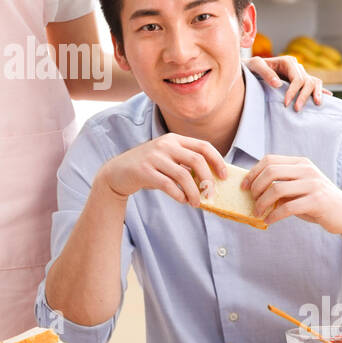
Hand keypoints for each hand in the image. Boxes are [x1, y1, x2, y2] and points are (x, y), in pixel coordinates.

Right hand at [97, 133, 227, 206]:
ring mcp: (154, 157)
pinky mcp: (144, 171)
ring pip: (184, 176)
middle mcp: (165, 145)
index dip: (217, 161)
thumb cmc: (148, 168)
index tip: (224, 176)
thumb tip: (210, 180)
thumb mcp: (166, 159)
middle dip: (208, 180)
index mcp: (174, 139)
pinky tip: (182, 200)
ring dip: (194, 192)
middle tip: (210, 194)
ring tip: (196, 203)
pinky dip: (179, 195)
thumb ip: (184, 163)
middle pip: (197, 160)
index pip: (203, 146)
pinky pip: (169, 185)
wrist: (117, 172)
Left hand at [241, 154, 341, 235]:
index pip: (269, 160)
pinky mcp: (317, 201)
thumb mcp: (299, 189)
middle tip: (252, 201)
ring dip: (262, 203)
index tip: (244, 187)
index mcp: (300, 163)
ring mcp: (313, 184)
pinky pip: (288, 207)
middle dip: (255, 187)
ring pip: (277, 189)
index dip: (253, 173)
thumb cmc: (316, 202)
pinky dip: (274, 215)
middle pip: (270, 171)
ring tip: (258, 213)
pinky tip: (268, 221)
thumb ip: (281, 185)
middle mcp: (307, 170)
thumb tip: (251, 189)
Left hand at [246, 55, 330, 109]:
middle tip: (297, 109)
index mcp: (287, 62)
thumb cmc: (251, 67)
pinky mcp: (300, 79)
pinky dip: (320, 91)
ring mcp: (299, 73)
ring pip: (314, 82)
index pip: (297, 78)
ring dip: (316, 93)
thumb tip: (279, 84)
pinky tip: (327, 98)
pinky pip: (314, 84)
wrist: (250, 68)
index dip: (293, 92)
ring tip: (317, 104)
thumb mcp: (255, 66)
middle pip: (307, 82)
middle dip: (303, 96)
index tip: (286, 104)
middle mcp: (296, 66)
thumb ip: (266, 73)